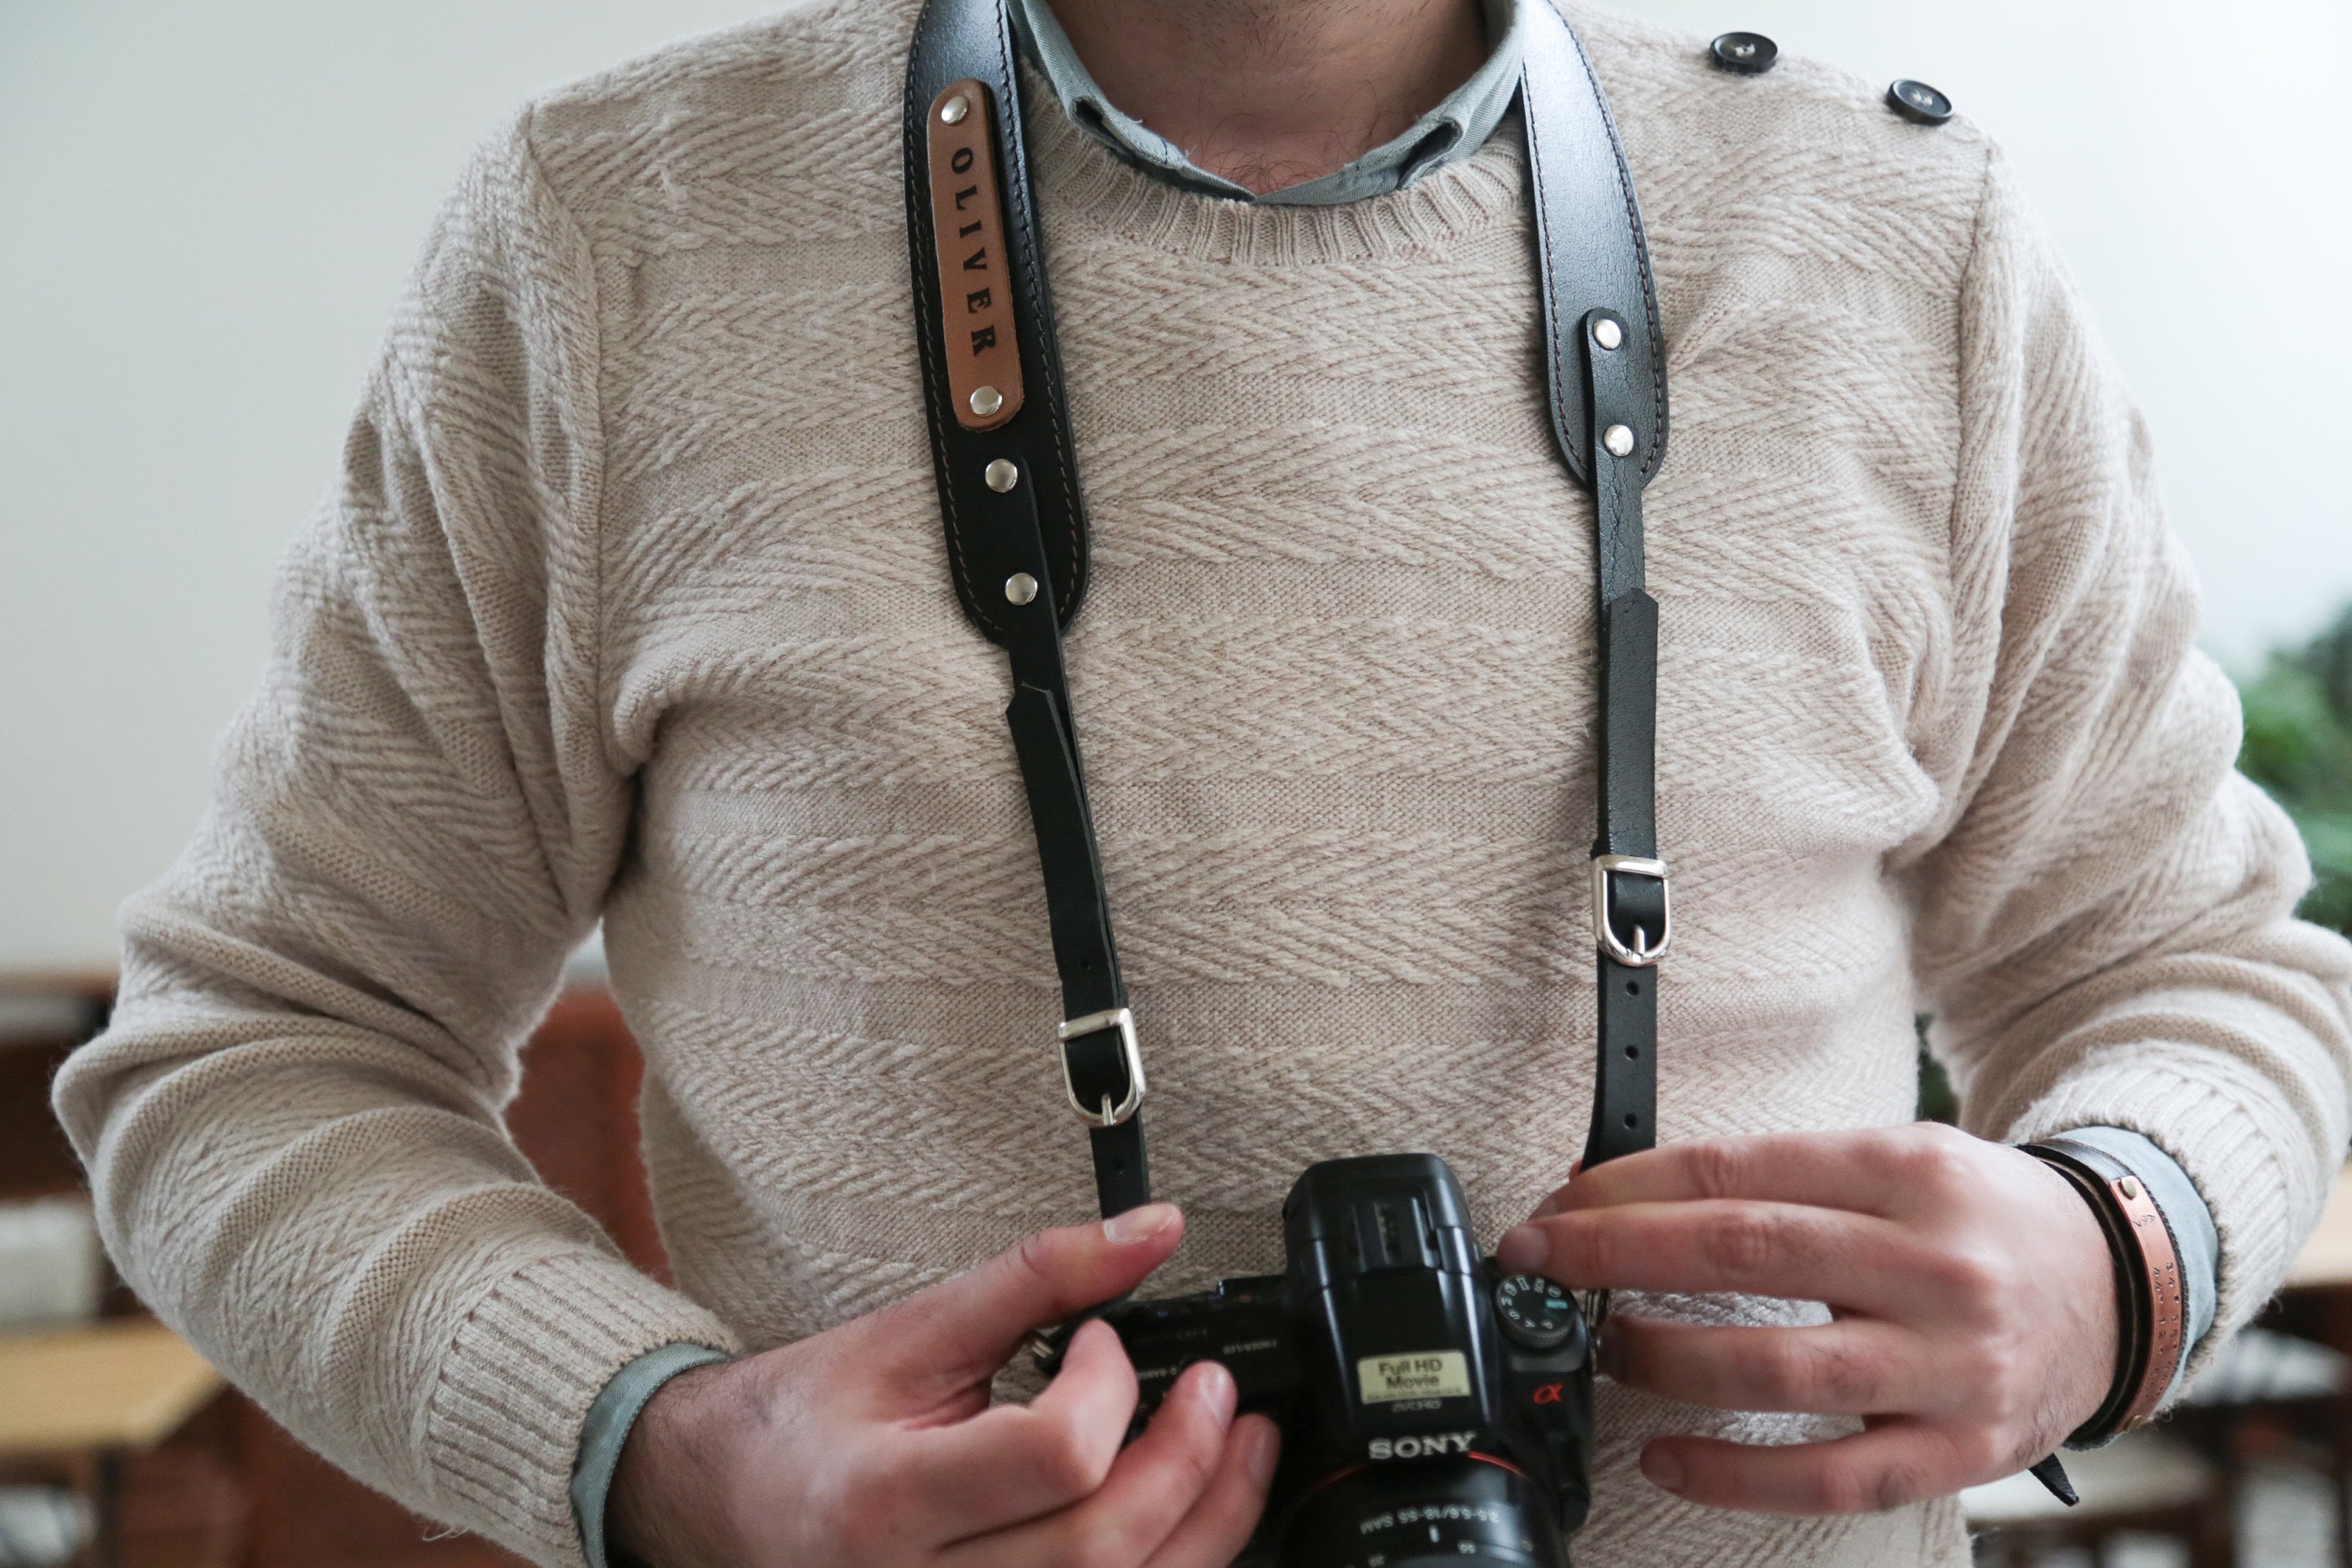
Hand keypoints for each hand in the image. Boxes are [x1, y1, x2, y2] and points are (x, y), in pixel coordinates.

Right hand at [610, 1203, 1279, 1566]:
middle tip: (1217, 1393)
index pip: (1054, 1455)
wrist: (718, 1502)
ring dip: (1208, 1523)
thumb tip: (1154, 1232)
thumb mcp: (911, 1330)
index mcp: (886, 1499)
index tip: (1105, 1342)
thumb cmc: (803, 1422)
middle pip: (1106, 1546)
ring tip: (1238, 1450)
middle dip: (1193, 1461)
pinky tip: (1184, 1516)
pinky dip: (1163, 1564)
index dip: (1109, 1387)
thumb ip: (1040, 1277)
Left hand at [1496, 1123, 2115, 1514]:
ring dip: (1665, 1359)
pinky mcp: (1961, 1450)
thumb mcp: (1898, 1159)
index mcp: (1907, 1172)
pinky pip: (1830, 1476)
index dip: (1631, 1189)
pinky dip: (1735, 1474)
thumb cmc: (1981, 1220)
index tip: (1560, 1205)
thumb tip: (1629, 1198)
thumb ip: (1782, 1179)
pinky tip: (1668, 1456)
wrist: (2122, 1285)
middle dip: (1618, 1256)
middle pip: (1745, 1254)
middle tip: (1542, 1262)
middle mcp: (1932, 1263)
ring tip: (1605, 1348)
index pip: (1739, 1172)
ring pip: (1778, 1368)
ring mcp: (1951, 1364)